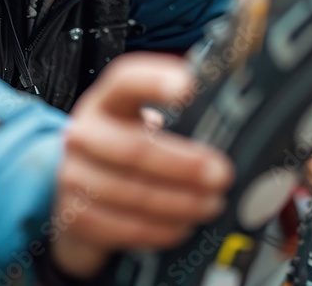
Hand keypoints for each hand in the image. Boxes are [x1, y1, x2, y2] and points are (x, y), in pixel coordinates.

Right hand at [49, 53, 234, 277]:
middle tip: (222, 174)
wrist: (78, 186)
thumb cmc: (127, 147)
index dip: (155, 82)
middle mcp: (84, 133)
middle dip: (183, 165)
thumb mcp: (145, 122)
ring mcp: (73, 174)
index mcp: (107, 101)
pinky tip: (183, 227)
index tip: (190, 87)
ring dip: (178, 203)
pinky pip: (121, 226)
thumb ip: (180, 117)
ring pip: (130, 192)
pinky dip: (157, 230)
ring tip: (211, 205)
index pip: (125, 81)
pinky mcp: (74, 214)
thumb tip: (238, 122)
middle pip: (133, 148)